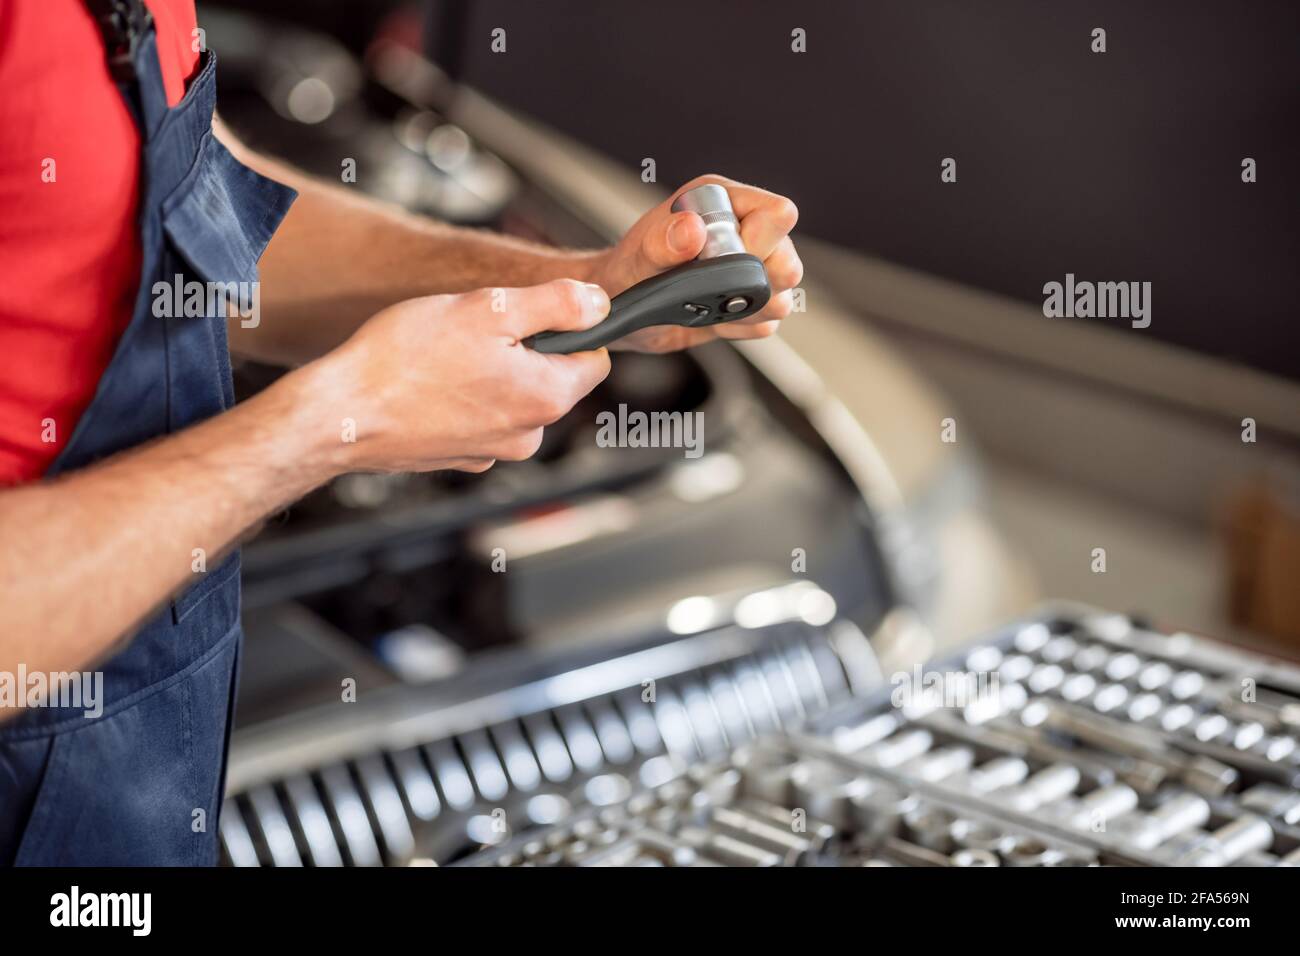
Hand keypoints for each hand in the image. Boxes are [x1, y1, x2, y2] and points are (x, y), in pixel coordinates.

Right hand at [311, 279, 611, 472]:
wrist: (342, 414)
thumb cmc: (406, 359)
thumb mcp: (491, 309)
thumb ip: (557, 304)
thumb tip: (600, 303)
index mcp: (546, 398)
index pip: (595, 358)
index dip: (569, 328)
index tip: (529, 314)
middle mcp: (528, 435)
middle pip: (552, 377)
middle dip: (524, 348)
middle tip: (474, 330)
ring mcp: (493, 451)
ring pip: (513, 396)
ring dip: (491, 371)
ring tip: (445, 356)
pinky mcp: (460, 457)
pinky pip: (480, 416)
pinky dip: (464, 396)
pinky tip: (429, 382)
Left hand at [579, 175, 802, 352]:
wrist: (620, 307)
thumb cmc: (625, 271)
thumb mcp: (636, 257)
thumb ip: (662, 242)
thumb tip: (692, 230)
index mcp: (723, 202)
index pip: (778, 214)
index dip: (759, 243)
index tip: (722, 262)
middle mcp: (745, 231)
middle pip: (788, 260)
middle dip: (754, 285)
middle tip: (712, 291)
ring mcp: (750, 268)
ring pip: (783, 295)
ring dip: (745, 311)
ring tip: (706, 307)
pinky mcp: (747, 302)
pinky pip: (766, 323)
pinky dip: (737, 329)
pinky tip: (709, 319)